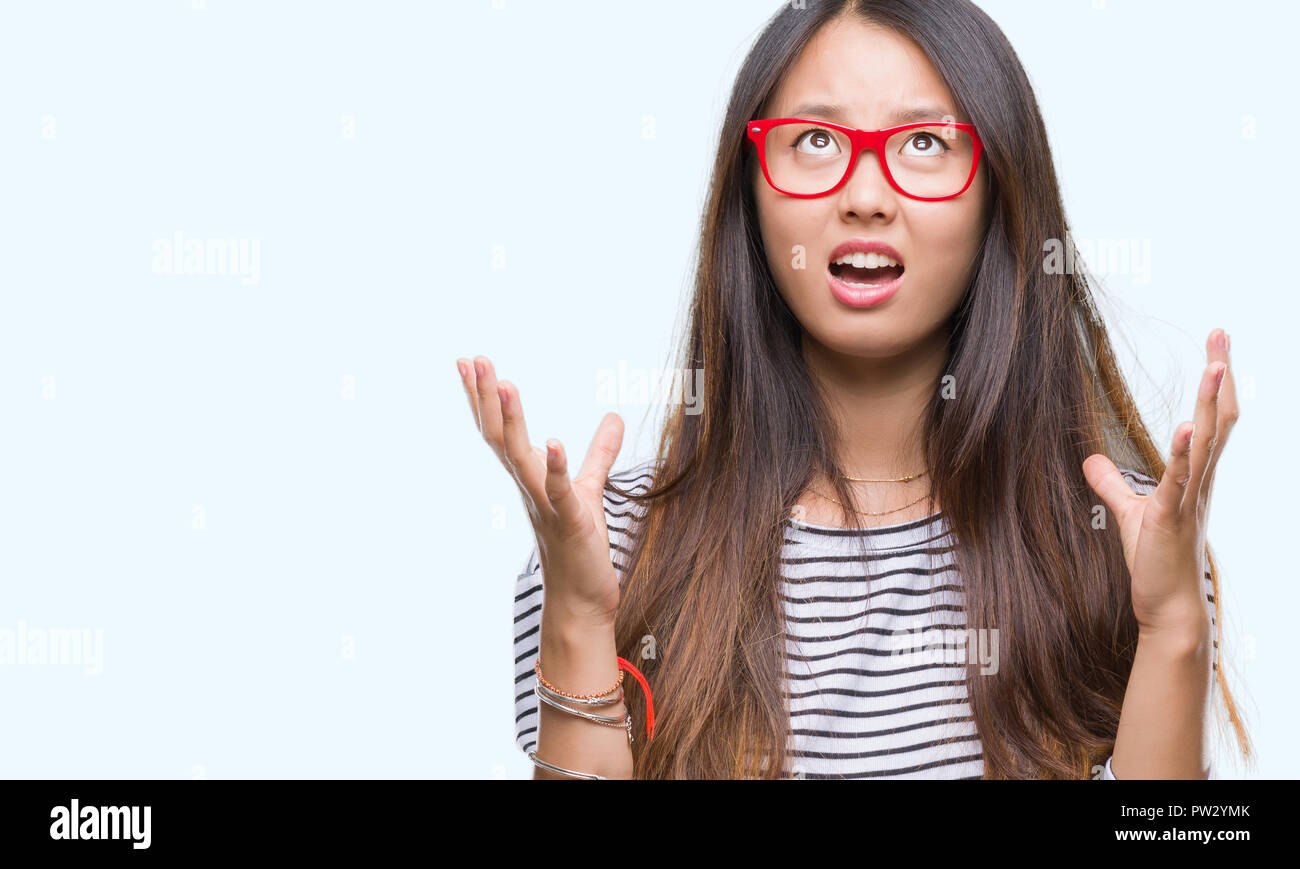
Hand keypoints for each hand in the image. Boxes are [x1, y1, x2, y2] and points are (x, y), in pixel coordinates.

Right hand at [457, 355, 625, 623]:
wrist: (581, 600)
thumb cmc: (580, 547)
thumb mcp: (591, 489)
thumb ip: (599, 453)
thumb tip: (614, 417)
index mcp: (530, 478)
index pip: (499, 430)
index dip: (482, 398)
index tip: (468, 362)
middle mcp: (529, 488)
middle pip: (499, 436)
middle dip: (485, 398)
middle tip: (473, 359)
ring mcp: (546, 505)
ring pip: (520, 458)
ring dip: (512, 421)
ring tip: (504, 384)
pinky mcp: (570, 523)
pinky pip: (558, 491)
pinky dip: (554, 467)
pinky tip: (552, 441)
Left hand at [1082, 329, 1237, 637]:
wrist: (1167, 607)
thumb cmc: (1155, 561)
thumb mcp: (1128, 513)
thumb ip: (1112, 483)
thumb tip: (1090, 458)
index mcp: (1194, 476)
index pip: (1212, 420)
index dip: (1215, 383)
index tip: (1218, 345)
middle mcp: (1200, 482)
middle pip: (1218, 419)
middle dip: (1220, 375)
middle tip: (1222, 335)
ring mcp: (1190, 499)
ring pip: (1206, 443)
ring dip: (1209, 404)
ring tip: (1215, 366)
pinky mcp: (1171, 518)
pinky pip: (1180, 481)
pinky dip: (1181, 454)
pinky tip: (1182, 428)